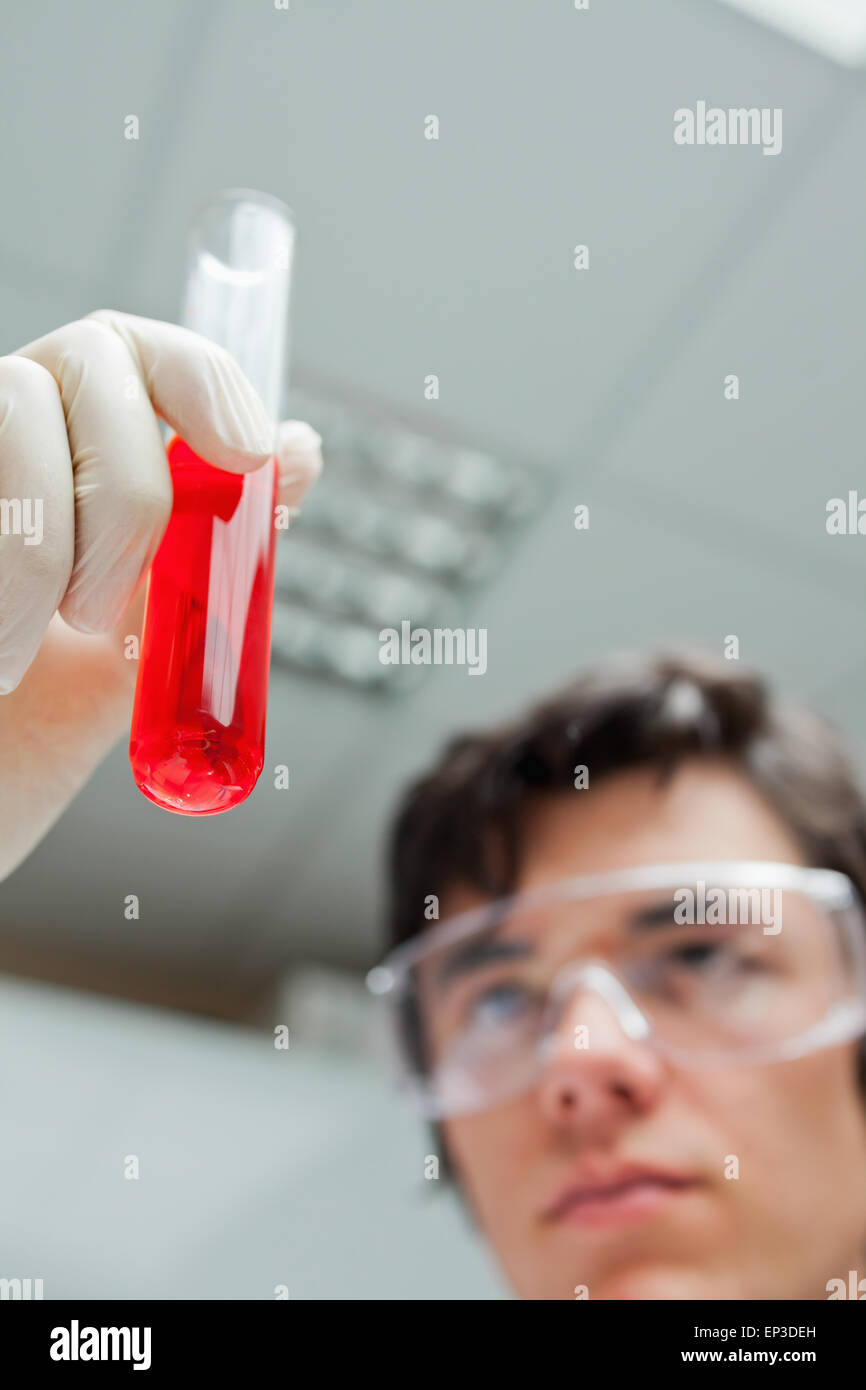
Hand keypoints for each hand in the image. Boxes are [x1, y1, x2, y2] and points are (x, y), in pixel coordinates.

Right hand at [0, 310, 321, 879]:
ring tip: (26, 648)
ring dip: (43, 549)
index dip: (206, 381)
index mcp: (81, 443)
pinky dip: (3, 585)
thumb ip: (216, 551)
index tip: (246, 457)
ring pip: (14, 410)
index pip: (151, 350)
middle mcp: (15, 423)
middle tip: (100, 613)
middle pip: (95, 360)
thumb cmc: (35, 719)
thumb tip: (301, 449)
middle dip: (128, 496)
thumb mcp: (147, 640)